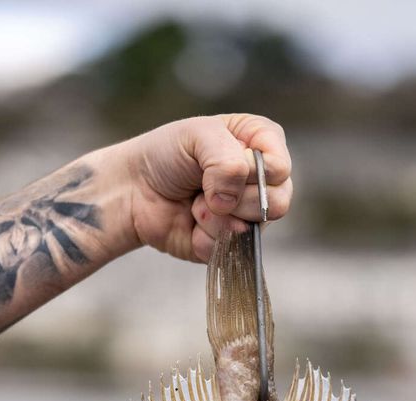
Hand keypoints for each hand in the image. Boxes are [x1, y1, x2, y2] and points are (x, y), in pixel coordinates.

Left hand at [125, 114, 292, 262]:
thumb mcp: (198, 135)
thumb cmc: (166, 154)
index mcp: (260, 144)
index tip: (223, 163)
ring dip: (216, 218)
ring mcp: (247, 215)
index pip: (281, 167)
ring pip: (253, 229)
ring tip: (195, 202)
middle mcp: (260, 181)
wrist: (134, 190)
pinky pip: (231, 250)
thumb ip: (226, 160)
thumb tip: (230, 201)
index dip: (255, 171)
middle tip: (205, 187)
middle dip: (237, 198)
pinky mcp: (230, 243)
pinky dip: (205, 238)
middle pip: (278, 203)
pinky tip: (191, 223)